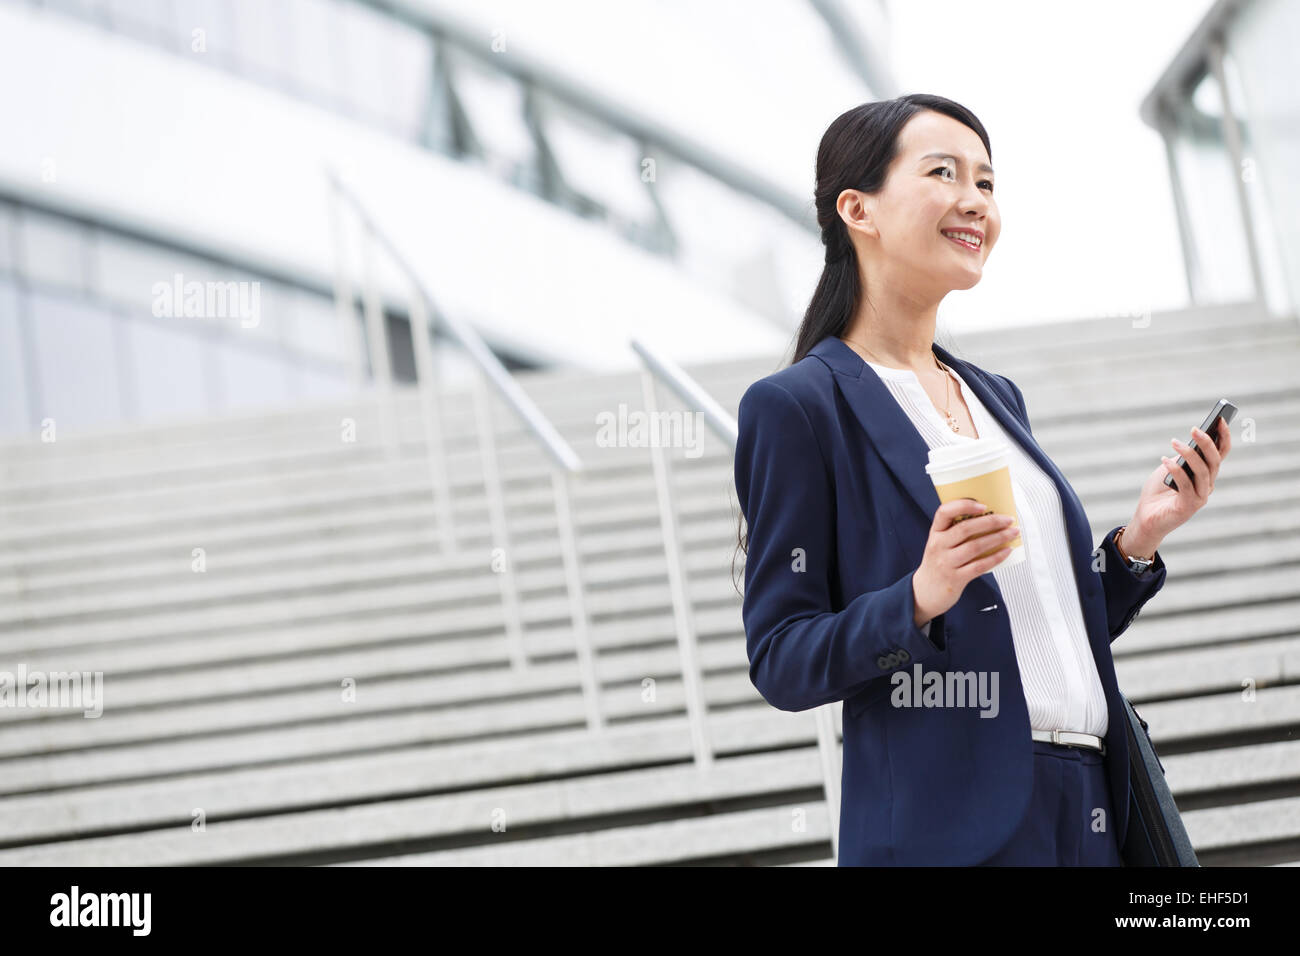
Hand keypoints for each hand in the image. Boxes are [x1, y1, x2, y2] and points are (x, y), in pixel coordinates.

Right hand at [912, 499, 1019, 625]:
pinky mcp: (955, 578)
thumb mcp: (940, 544)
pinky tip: (1006, 551)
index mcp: (935, 533)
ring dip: (997, 538)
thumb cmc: (939, 563)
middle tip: (1008, 519)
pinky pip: (979, 566)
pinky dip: (995, 557)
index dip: (963, 505)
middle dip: (991, 522)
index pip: (944, 512)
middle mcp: (938, 546)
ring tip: (1013, 533)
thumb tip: (990, 519)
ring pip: (975, 546)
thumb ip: (956, 532)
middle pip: (965, 529)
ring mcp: (945, 563)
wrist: (925, 592)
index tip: (984, 505)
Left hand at [1125, 418, 1231, 553]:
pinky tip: (1165, 460)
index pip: (1221, 453)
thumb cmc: (1158, 492)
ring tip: (1175, 443)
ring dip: (1189, 455)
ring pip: (1202, 472)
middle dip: (1206, 443)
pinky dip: (1176, 471)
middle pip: (1214, 461)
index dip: (1223, 437)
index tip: (1221, 419)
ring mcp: (1200, 497)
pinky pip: (1185, 485)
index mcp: (1206, 474)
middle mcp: (1207, 485)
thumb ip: (1181, 457)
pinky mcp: (1188, 507)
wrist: (1146, 518)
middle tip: (1194, 429)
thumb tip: (1189, 443)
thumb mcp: (1169, 468)